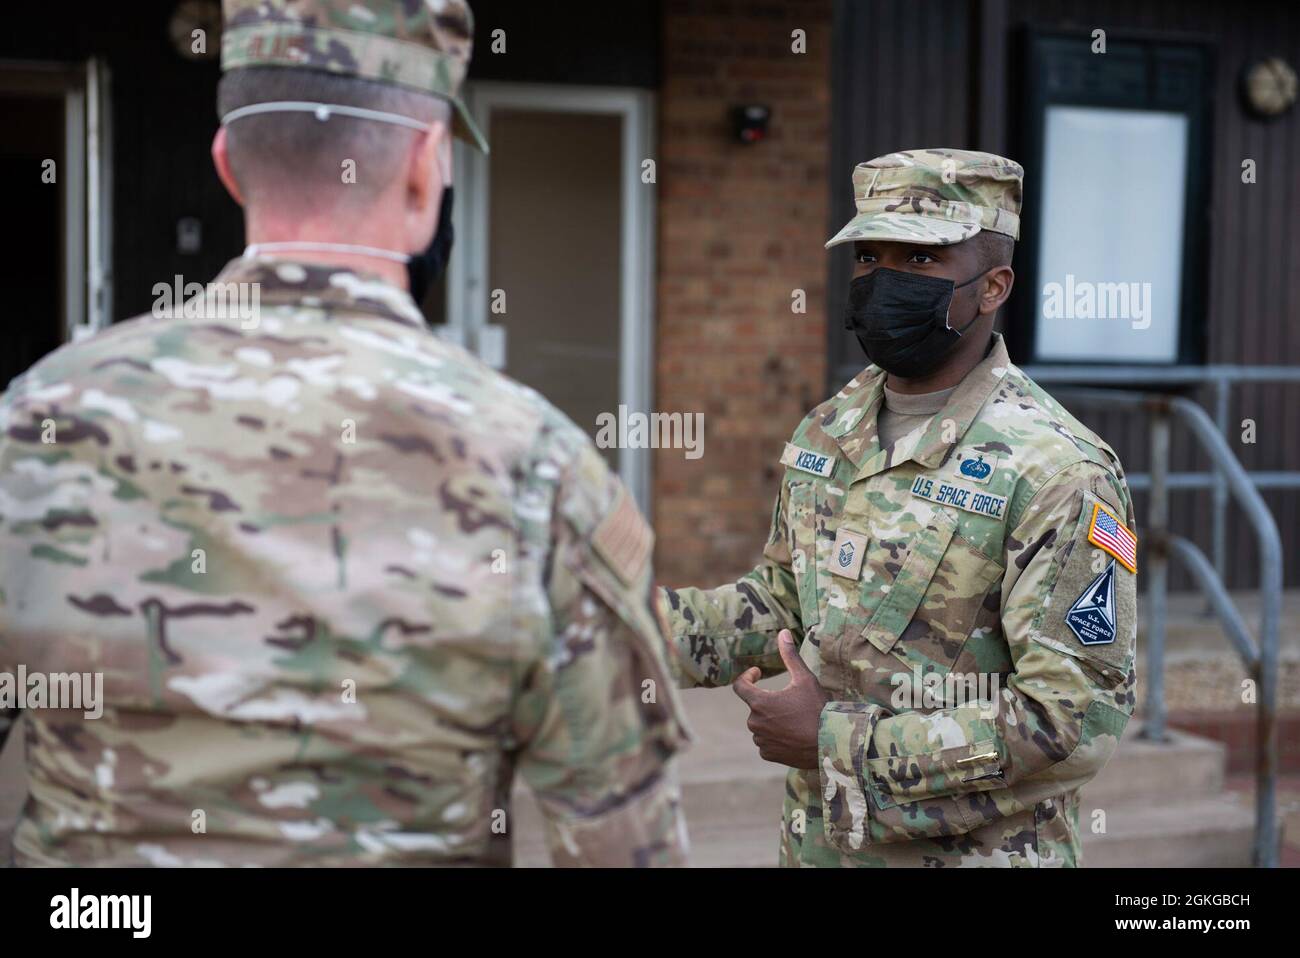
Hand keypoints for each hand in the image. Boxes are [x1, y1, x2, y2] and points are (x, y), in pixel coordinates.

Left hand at [732, 629, 831, 769]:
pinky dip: (774, 736)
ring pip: (760, 725)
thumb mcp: (804, 679)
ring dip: (770, 719)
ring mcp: (761, 740)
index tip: (758, 674)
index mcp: (759, 702)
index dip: (747, 677)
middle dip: (767, 701)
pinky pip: (766, 742)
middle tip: (790, 701)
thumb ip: (790, 656)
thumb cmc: (817, 709)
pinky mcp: (768, 754)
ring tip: (793, 719)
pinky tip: (792, 734)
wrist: (830, 743)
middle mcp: (754, 722)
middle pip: (754, 706)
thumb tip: (783, 632)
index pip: (739, 686)